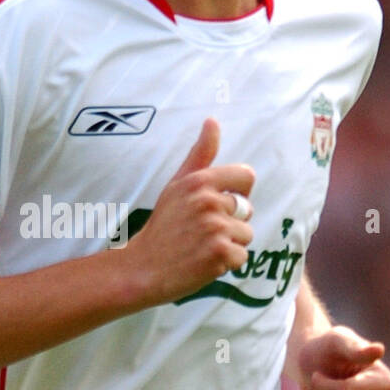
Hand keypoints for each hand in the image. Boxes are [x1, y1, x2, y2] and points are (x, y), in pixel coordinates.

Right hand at [123, 118, 255, 306]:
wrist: (142, 269)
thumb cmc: (163, 226)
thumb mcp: (177, 185)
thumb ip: (200, 154)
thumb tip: (212, 120)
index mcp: (200, 181)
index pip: (246, 176)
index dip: (237, 193)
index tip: (218, 206)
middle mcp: (209, 201)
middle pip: (247, 210)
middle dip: (230, 223)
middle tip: (200, 233)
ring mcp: (215, 228)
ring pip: (246, 235)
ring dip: (229, 245)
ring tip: (200, 247)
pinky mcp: (219, 254)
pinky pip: (242, 257)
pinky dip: (226, 264)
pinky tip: (202, 262)